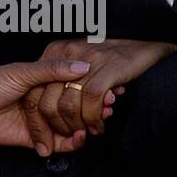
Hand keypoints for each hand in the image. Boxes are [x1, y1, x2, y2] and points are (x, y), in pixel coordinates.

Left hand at [0, 58, 102, 153]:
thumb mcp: (23, 71)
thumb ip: (52, 70)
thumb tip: (83, 65)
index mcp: (40, 82)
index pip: (72, 85)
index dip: (90, 86)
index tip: (111, 85)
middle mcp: (42, 101)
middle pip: (74, 107)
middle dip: (93, 106)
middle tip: (111, 103)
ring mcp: (40, 121)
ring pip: (70, 126)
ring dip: (86, 124)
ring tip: (101, 119)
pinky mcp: (35, 139)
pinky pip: (59, 144)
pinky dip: (73, 143)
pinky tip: (82, 136)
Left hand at [25, 38, 176, 153]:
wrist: (142, 36)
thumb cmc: (107, 53)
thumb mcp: (75, 62)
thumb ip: (59, 79)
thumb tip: (50, 112)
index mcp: (53, 53)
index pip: (34, 94)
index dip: (38, 122)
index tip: (46, 140)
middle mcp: (64, 54)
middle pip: (48, 104)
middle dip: (58, 129)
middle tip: (71, 136)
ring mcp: (85, 60)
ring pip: (68, 106)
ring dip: (78, 127)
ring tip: (88, 131)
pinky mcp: (106, 67)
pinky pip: (92, 100)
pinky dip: (94, 119)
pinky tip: (98, 125)